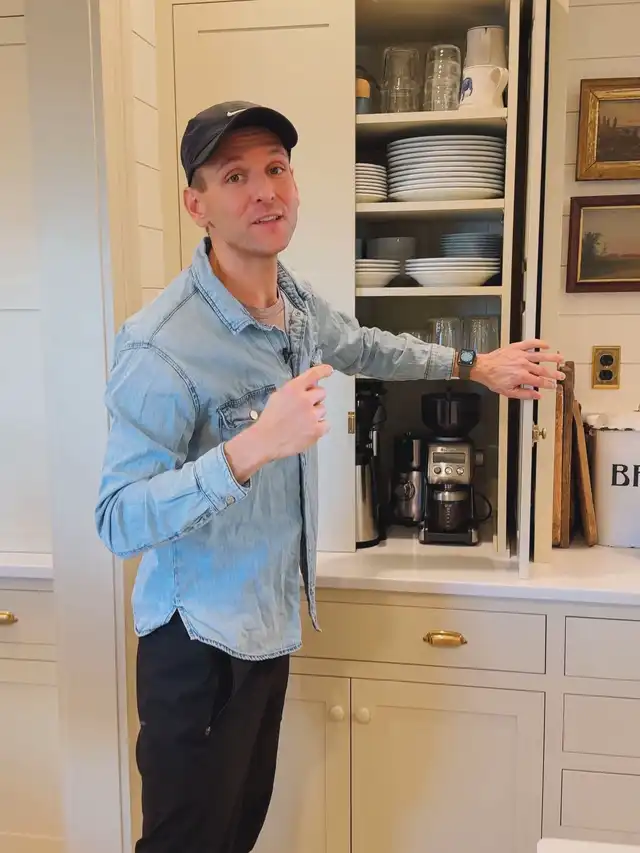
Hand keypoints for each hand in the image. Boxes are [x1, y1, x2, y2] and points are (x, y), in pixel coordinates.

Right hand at [224, 365, 332, 482]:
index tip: (329, 370)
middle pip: (322, 393)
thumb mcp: (277, 397)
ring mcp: (312, 415)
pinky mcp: (317, 430)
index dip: (323, 370)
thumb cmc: (269, 418)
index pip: (313, 374)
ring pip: (323, 409)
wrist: (265, 440)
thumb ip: (294, 390)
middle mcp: (305, 400)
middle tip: (305, 407)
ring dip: (316, 413)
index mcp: (293, 389)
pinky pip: (326, 424)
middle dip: (315, 398)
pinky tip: (308, 430)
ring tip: (303, 422)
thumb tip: (308, 386)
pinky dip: (319, 427)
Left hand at [470, 339, 564, 399]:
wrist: (483, 367)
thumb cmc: (493, 379)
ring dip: (552, 357)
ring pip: (540, 356)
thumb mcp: (508, 392)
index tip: (554, 386)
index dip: (549, 384)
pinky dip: (539, 343)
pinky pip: (530, 343)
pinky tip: (546, 345)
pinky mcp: (516, 347)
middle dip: (554, 374)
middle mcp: (523, 365)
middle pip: (543, 370)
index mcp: (521, 376)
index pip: (540, 382)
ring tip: (560, 359)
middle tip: (561, 376)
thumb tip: (536, 396)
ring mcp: (520, 355)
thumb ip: (524, 394)